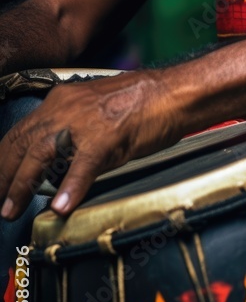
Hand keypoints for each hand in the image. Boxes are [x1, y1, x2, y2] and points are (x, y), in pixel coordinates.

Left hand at [0, 69, 177, 220]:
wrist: (173, 92)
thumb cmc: (143, 102)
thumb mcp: (95, 111)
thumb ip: (72, 130)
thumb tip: (58, 160)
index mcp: (62, 101)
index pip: (20, 132)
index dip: (4, 159)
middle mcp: (65, 108)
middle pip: (20, 144)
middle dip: (4, 176)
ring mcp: (84, 122)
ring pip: (40, 155)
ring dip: (22, 185)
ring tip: (11, 209)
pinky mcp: (107, 137)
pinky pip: (82, 166)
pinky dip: (69, 188)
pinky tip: (61, 206)